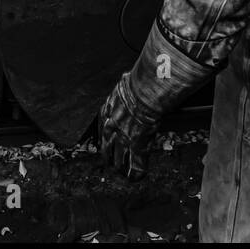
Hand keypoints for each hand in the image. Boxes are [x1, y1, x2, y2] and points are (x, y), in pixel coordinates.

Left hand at [94, 21, 214, 179]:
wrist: (147, 90)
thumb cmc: (141, 80)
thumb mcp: (129, 78)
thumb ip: (129, 81)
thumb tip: (135, 71)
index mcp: (109, 106)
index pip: (102, 122)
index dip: (104, 132)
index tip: (104, 137)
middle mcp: (112, 123)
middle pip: (106, 143)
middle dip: (107, 153)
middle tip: (108, 161)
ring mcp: (123, 135)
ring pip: (118, 155)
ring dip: (119, 165)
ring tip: (121, 173)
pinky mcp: (137, 144)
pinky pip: (135, 162)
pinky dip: (136, 171)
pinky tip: (137, 177)